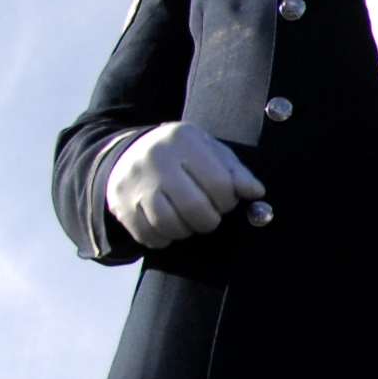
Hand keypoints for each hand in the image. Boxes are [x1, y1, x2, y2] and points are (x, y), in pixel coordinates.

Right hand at [102, 122, 264, 249]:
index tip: (224, 200)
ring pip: (169, 223)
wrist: (130, 153)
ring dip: (187, 230)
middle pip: (194, 207)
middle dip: (210, 219)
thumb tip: (256, 192)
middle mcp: (156, 158)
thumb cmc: (183, 155)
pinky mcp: (120, 204)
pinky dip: (164, 238)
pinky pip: (148, 234)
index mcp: (183, 140)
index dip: (228, 200)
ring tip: (189, 220)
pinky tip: (169, 226)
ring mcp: (134, 182)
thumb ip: (235, 172)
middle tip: (209, 215)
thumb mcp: (210, 152)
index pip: (219, 183)